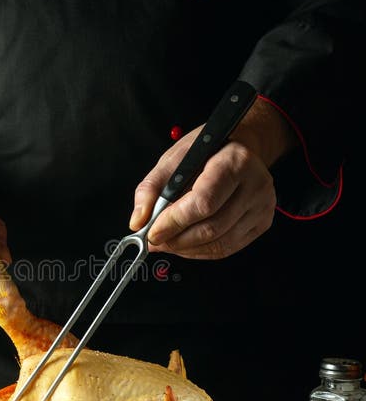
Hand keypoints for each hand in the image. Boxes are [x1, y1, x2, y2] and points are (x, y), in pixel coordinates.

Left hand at [129, 98, 296, 259]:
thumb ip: (151, 189)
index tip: (152, 231)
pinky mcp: (263, 222)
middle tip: (155, 241)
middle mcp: (255, 185)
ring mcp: (262, 206)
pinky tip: (186, 245)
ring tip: (167, 243)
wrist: (239, 148)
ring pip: (220, 243)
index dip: (175, 222)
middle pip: (212, 227)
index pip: (204, 202)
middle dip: (177, 240)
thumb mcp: (173, 159)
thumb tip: (138, 221)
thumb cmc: (206, 152)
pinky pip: (228, 248)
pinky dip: (202, 252)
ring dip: (187, 249)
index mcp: (234, 162)